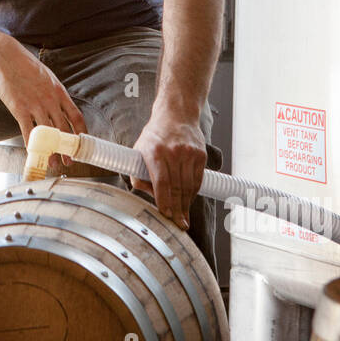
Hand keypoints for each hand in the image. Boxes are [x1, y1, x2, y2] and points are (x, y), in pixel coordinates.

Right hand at [0, 39, 86, 170]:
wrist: (6, 58)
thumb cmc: (26, 67)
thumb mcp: (48, 78)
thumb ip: (55, 94)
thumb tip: (61, 108)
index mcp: (59, 92)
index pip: (76, 116)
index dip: (81, 132)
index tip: (83, 144)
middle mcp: (50, 100)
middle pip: (63, 129)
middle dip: (68, 148)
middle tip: (69, 160)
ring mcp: (35, 105)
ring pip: (47, 135)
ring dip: (51, 152)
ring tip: (53, 163)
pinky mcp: (19, 109)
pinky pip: (28, 131)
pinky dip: (32, 145)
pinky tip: (33, 153)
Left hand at [130, 114, 206, 230]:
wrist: (177, 115)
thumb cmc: (155, 136)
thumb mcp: (139, 150)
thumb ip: (138, 174)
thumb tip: (149, 196)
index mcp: (154, 152)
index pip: (161, 182)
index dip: (164, 201)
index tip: (166, 215)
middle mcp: (173, 152)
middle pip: (177, 188)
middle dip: (177, 210)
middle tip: (179, 225)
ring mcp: (189, 153)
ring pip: (189, 186)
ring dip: (186, 205)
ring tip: (183, 218)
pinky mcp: (200, 155)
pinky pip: (197, 180)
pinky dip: (193, 193)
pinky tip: (188, 201)